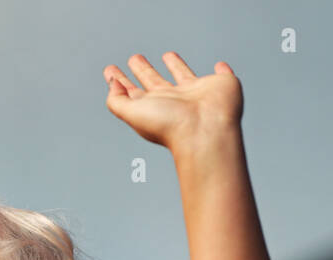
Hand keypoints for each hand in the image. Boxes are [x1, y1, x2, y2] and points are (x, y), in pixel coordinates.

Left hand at [103, 52, 241, 152]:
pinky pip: (221, 76)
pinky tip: (219, 67)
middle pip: (153, 81)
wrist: (204, 131)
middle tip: (134, 58)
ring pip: (182, 75)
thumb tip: (112, 82)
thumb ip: (117, 100)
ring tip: (167, 55)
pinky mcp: (218, 85)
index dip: (119, 81)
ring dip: (175, 65)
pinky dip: (222, 71)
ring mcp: (195, 93)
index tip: (110, 70)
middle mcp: (172, 101)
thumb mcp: (132, 113)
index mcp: (151, 107)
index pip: (131, 92)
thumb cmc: (169, 126)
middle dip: (143, 70)